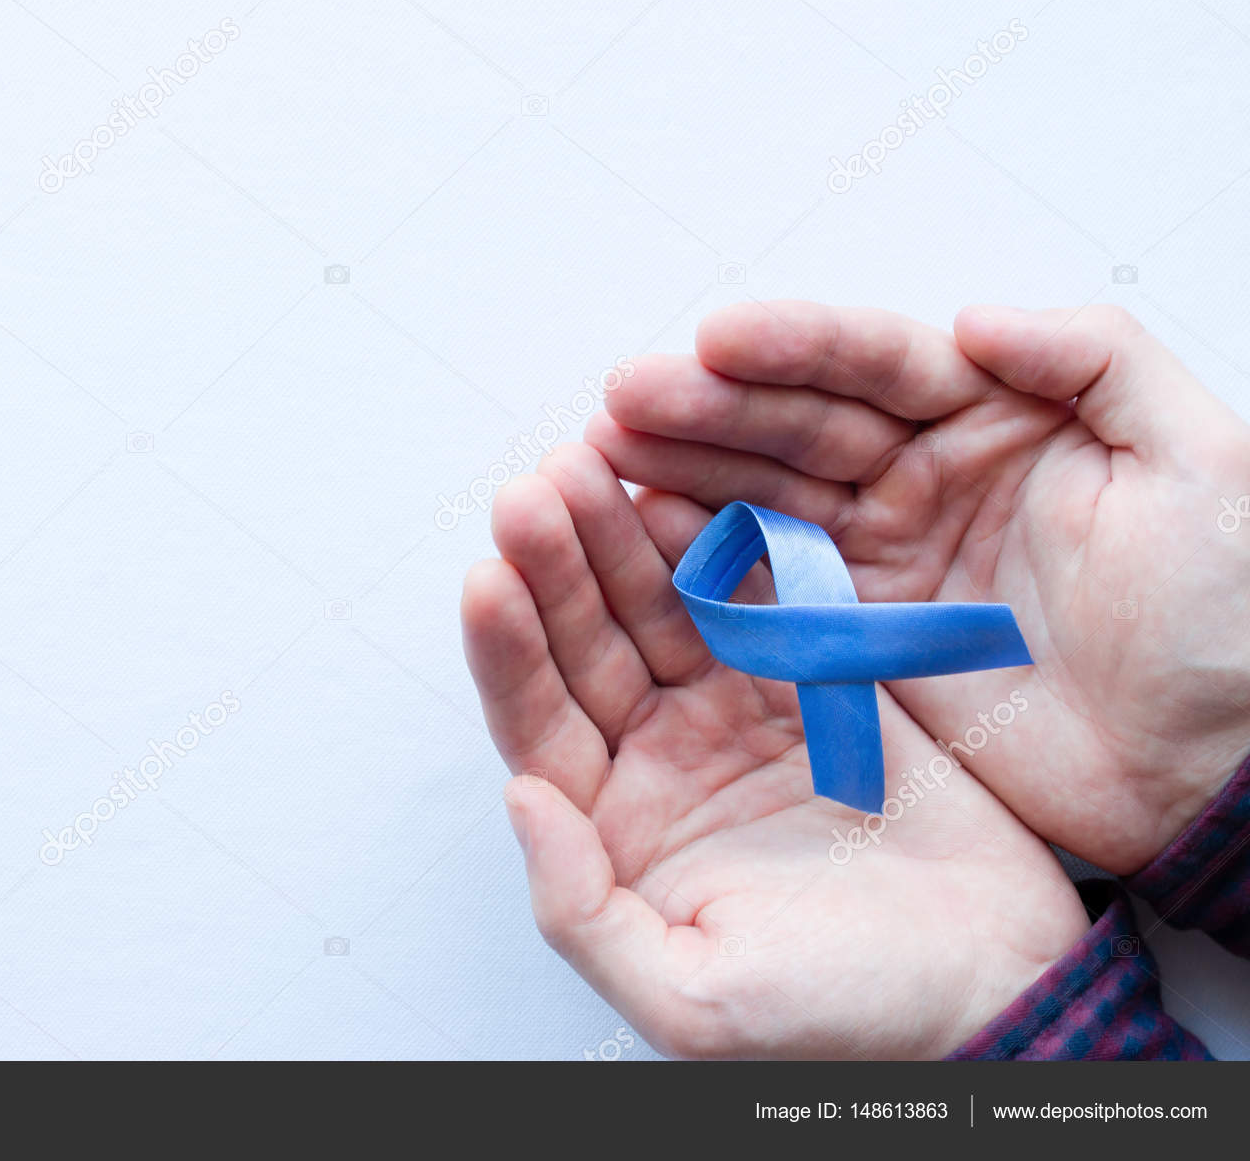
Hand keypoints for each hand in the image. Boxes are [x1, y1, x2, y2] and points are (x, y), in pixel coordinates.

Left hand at [461, 445, 1086, 1058]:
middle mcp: (661, 758)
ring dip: (623, 536)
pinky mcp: (813, 677)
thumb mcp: (689, 997)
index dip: (510, 650)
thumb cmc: (838, 1016)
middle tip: (539, 487)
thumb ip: (581, 908)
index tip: (488, 575)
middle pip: (588, 644)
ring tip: (596, 464)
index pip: (539, 722)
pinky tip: (689, 491)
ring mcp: (735, 710)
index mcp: (616, 828)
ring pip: (659, 604)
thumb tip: (520, 798)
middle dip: (559, 565)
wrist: (992, 990)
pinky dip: (721, 544)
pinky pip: (752, 595)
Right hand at [587, 302, 1249, 873]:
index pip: (880, 365)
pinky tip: (650, 533)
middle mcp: (930, 478)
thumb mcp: (1204, 462)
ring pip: (770, 497)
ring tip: (609, 457)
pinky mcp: (861, 637)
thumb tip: (977, 317)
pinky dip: (708, 558)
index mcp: (1003, 419)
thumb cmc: (1230, 621)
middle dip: (710, 407)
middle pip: (801, 425)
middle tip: (627, 401)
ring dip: (687, 472)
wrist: (1216, 774)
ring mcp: (888, 559)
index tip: (718, 340)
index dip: (795, 348)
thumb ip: (1097, 362)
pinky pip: (772, 584)